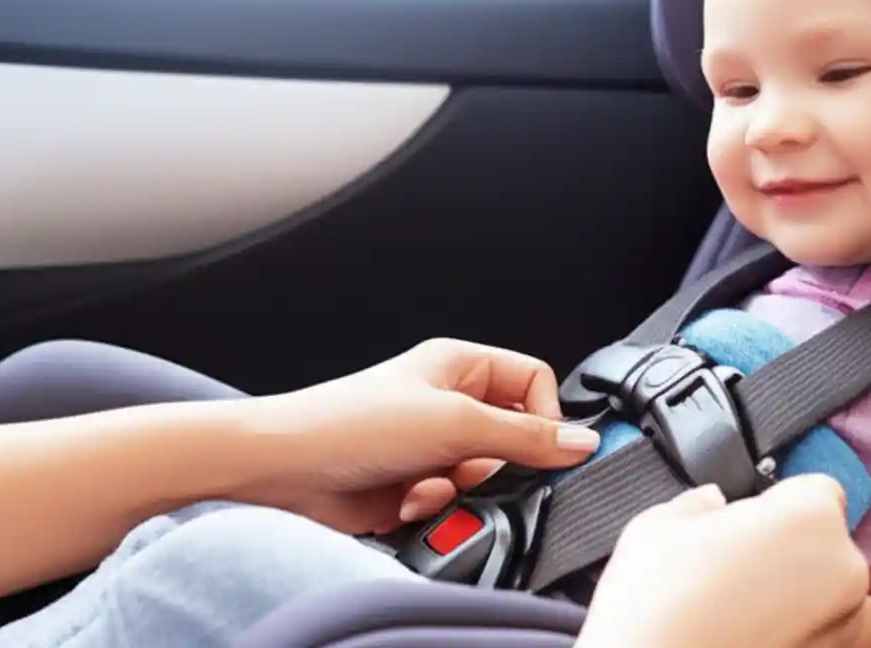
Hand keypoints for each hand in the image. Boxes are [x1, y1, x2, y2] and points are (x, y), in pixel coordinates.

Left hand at [236, 338, 600, 534]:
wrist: (288, 468)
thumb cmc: (351, 423)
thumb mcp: (456, 424)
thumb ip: (526, 437)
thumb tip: (582, 442)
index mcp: (462, 365)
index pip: (535, 382)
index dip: (545, 416)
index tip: (542, 447)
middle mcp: (450, 401)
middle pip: (514, 436)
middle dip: (494, 462)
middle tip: (472, 463)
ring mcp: (433, 444)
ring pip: (487, 476)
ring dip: (460, 487)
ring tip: (427, 481)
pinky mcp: (417, 484)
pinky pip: (455, 502)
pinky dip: (435, 506)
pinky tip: (406, 498)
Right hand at [578, 475, 868, 647]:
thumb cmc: (655, 606)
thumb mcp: (658, 526)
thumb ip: (699, 504)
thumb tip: (711, 503)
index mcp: (810, 518)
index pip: (816, 488)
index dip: (776, 500)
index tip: (743, 517)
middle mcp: (843, 570)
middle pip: (821, 540)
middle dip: (783, 545)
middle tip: (725, 562)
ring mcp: (842, 626)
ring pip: (820, 588)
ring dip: (788, 590)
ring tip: (725, 603)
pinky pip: (813, 629)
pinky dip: (786, 628)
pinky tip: (737, 632)